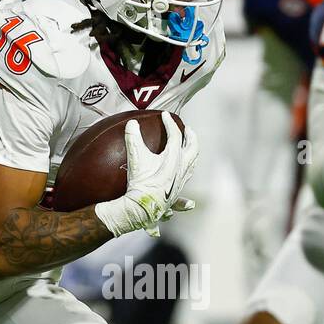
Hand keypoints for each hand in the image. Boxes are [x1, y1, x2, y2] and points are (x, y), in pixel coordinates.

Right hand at [94, 112, 192, 236]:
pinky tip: (190, 204)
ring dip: (192, 156)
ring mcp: (180, 182)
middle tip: (188, 130)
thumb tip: (131, 123)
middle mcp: (181, 169)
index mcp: (174, 158)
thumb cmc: (141, 182)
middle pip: (192, 149)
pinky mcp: (175, 195)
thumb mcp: (136, 157)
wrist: (142, 207)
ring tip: (190, 152)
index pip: (176, 135)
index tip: (165, 115)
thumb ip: (133, 138)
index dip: (170, 123)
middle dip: (191, 137)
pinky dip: (187, 195)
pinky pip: (185, 190)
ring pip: (192, 166)